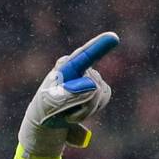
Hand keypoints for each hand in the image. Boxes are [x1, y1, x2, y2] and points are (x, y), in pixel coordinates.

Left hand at [18, 32, 117, 157]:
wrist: (47, 121)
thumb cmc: (45, 110)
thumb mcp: (51, 104)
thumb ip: (71, 95)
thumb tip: (92, 85)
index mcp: (64, 67)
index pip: (83, 56)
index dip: (98, 47)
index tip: (113, 38)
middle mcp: (79, 67)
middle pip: (93, 85)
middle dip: (82, 104)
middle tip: (65, 114)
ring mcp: (90, 75)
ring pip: (101, 93)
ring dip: (86, 109)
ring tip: (70, 112)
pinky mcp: (98, 86)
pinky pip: (105, 97)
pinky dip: (93, 109)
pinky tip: (80, 110)